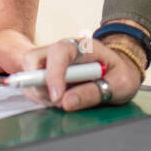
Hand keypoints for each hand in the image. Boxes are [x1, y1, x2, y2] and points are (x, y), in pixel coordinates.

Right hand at [17, 34, 143, 110]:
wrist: (121, 72)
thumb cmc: (122, 75)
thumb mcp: (120, 84)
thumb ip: (94, 92)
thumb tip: (66, 102)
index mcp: (84, 46)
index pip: (60, 52)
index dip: (54, 74)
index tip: (57, 98)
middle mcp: (64, 49)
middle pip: (34, 59)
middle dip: (37, 84)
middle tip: (55, 102)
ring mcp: (53, 61)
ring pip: (29, 72)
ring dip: (38, 92)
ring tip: (60, 103)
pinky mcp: (48, 73)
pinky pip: (32, 83)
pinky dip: (38, 96)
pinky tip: (56, 102)